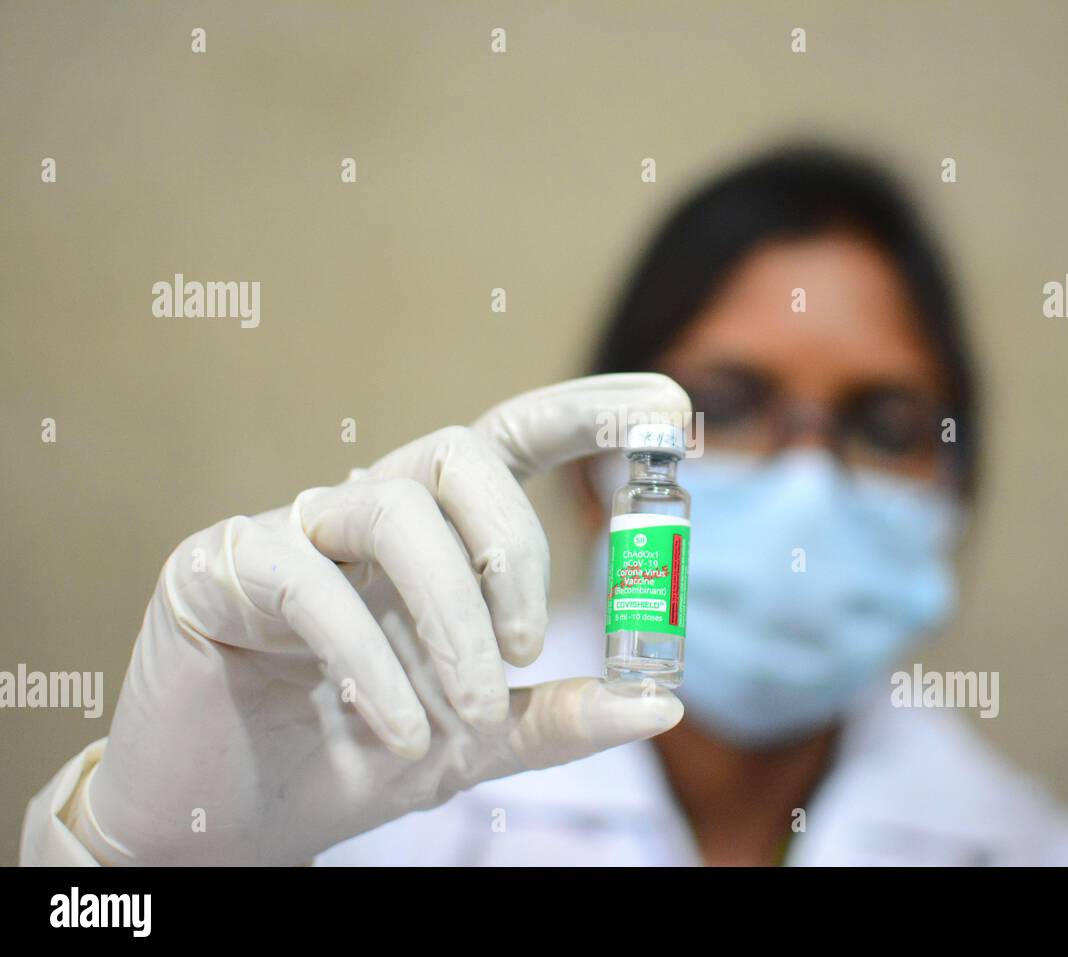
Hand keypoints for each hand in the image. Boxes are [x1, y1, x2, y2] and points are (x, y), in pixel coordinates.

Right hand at [74, 374, 689, 864]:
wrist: (234, 821)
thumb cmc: (358, 758)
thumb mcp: (476, 741)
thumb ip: (558, 717)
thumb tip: (662, 704)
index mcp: (438, 534)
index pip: (516, 439)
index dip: (591, 411)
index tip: (673, 405)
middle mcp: (370, 512)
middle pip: (462, 454)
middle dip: (516, 545)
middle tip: (530, 648)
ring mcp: (294, 531)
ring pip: (394, 513)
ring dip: (452, 617)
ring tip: (469, 709)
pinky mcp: (221, 567)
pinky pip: (309, 584)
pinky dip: (370, 663)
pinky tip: (398, 733)